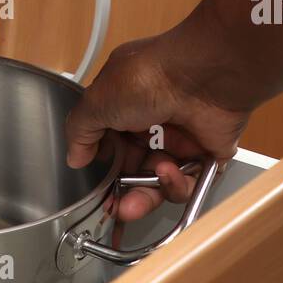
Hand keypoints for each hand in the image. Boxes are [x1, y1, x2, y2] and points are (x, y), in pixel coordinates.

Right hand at [63, 35, 249, 220]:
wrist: (203, 75)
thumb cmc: (151, 76)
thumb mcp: (97, 102)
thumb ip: (80, 133)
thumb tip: (75, 157)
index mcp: (126, 106)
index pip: (112, 146)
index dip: (104, 169)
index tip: (98, 189)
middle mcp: (154, 121)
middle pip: (135, 168)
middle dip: (123, 191)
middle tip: (115, 207)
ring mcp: (182, 138)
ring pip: (160, 181)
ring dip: (147, 193)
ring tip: (137, 199)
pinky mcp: (208, 153)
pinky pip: (190, 182)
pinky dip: (177, 185)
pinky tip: (168, 174)